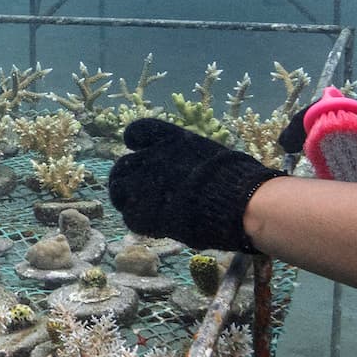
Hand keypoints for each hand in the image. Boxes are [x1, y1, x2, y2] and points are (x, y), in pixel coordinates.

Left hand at [107, 117, 281, 253]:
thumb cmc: (236, 178)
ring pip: (119, 192)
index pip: (136, 131)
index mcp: (170, 139)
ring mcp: (144, 185)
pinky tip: (153, 224)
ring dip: (127, 200)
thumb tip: (191, 167)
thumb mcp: (212, 154)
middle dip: (126, 178)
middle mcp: (152, 157)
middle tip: (136, 192)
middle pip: (122, 167)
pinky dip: (139, 221)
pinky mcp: (144, 212)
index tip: (138, 149)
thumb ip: (191, 158)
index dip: (135, 141)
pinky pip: (130, 217)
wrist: (237, 201)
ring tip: (142, 210)